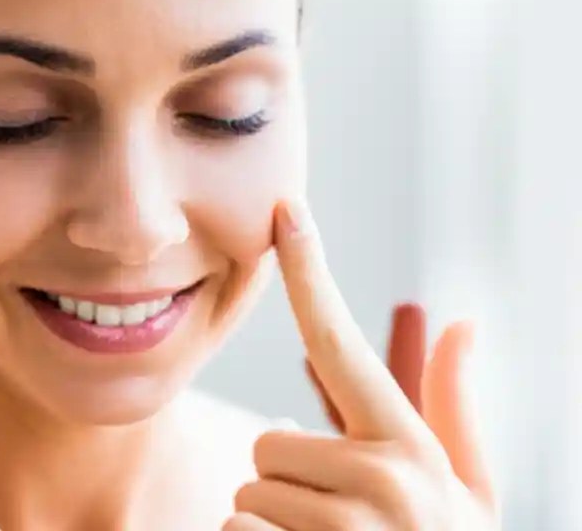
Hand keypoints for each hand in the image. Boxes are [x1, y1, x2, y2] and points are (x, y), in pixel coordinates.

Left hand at [226, 200, 498, 530]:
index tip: (284, 212)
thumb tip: (462, 323)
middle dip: (287, 483)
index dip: (311, 275)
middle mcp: (379, 483)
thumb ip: (455, 409)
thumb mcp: (467, 495)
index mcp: (411, 451)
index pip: (343, 344)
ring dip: (269, 528)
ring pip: (244, 497)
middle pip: (266, 444)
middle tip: (338, 524)